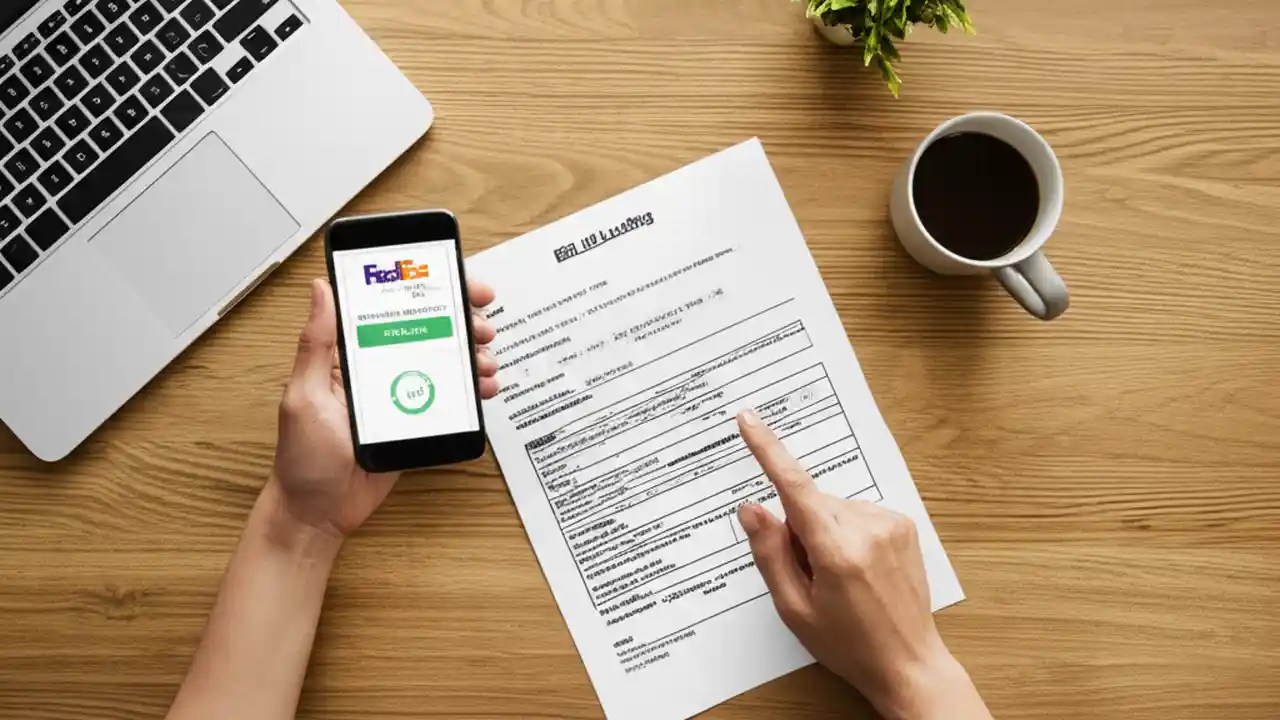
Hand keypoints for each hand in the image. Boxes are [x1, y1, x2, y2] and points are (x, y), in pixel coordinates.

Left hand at [269, 278, 499, 541]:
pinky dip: (471, 390)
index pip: (392, 308)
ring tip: (485, 360)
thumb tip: (321, 288)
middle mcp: (377, 368)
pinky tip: (483, 388)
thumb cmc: (302, 458)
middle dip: (463, 321)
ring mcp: (399, 395)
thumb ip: (316, 343)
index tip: (458, 281)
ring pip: (445, 362)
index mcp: (349, 354)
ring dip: (472, 355)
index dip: (428, 290)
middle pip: (428, 330)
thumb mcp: (304, 394)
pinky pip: (449, 398)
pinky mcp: (415, 421)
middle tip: (482, 326)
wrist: (318, 513)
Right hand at [735, 410, 989, 719]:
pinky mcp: (902, 524)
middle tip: (808, 575)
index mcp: (838, 552)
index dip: (767, 450)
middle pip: (810, 504)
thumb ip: (769, 554)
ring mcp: (890, 524)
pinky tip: (856, 568)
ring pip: (832, 508)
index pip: (793, 488)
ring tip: (837, 578)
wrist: (907, 662)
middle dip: (798, 529)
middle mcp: (868, 529)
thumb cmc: (848, 644)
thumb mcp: (794, 609)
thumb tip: (751, 508)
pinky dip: (846, 533)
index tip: (748, 420)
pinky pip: (856, 514)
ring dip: (823, 532)